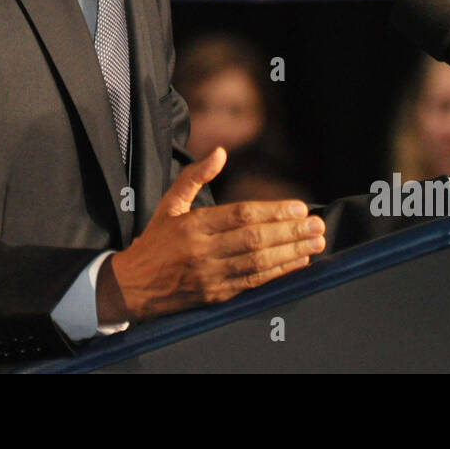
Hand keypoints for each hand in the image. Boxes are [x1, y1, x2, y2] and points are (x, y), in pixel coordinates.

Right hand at [96, 147, 324, 323]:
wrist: (132, 286)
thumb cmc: (155, 241)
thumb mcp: (169, 204)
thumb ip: (195, 177)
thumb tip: (220, 153)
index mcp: (193, 225)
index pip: (240, 215)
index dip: (272, 211)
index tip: (298, 207)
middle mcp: (203, 250)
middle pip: (255, 239)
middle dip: (290, 232)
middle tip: (317, 224)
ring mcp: (211, 276)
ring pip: (258, 263)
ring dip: (291, 252)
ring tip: (315, 242)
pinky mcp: (217, 296)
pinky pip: (253, 283)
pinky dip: (279, 273)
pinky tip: (298, 262)